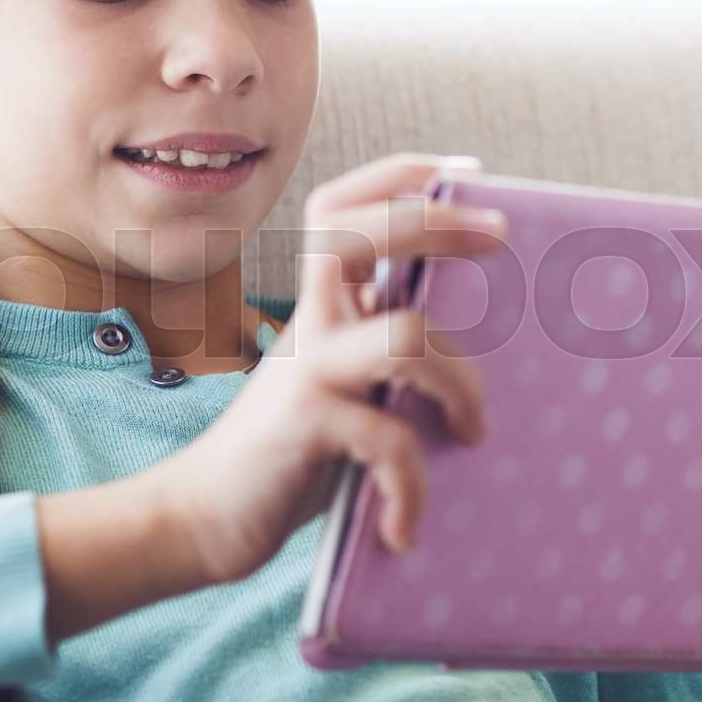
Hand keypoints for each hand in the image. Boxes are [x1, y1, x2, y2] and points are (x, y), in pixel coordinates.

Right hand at [149, 152, 506, 584]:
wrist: (205, 518)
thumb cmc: (290, 454)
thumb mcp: (342, 387)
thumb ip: (384, 352)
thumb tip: (473, 339)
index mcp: (321, 306)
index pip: (343, 208)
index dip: (400, 178)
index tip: (467, 174)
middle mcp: (311, 323)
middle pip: (359, 231)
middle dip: (434, 222)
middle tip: (497, 241)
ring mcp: (306, 370)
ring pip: (405, 336)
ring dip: (460, 387)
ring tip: (471, 434)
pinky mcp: (305, 424)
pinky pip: (391, 439)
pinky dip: (412, 488)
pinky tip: (403, 528)